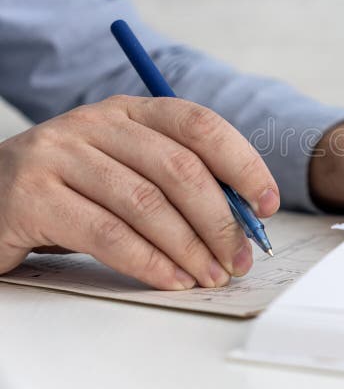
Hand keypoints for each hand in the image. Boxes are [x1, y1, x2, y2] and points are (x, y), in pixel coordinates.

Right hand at [0, 96, 279, 289]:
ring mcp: (58, 155)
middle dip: (220, 219)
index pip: (199, 125)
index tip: (267, 203)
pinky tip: (172, 279)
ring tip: (212, 275)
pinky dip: (149, 262)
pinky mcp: (31, 196)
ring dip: (190, 247)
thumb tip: (244, 215)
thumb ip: (176, 179)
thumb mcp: (126, 166)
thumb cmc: (73, 188)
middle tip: (241, 256)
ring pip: (146, 204)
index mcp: (128, 109)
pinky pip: (107, 235)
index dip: (242, 163)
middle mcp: (94, 123)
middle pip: (178, 167)